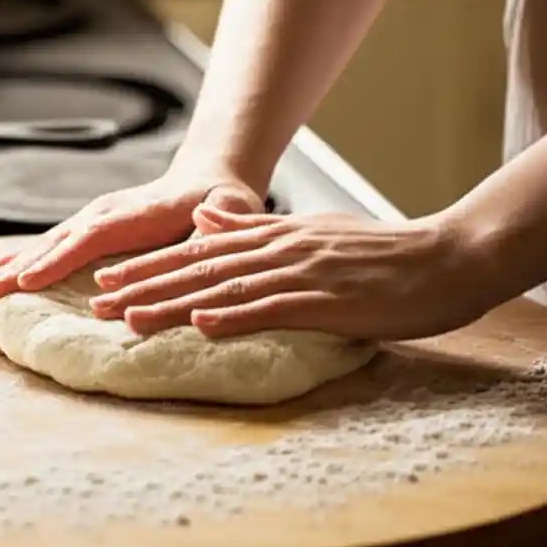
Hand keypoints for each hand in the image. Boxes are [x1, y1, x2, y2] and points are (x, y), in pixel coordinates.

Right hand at [0, 170, 264, 299]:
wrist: (209, 180)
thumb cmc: (224, 204)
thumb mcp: (233, 211)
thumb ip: (221, 219)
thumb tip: (206, 220)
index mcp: (137, 213)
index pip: (91, 238)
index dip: (59, 259)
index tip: (27, 280)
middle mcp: (107, 213)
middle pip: (58, 240)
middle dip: (22, 265)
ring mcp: (94, 219)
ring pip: (48, 243)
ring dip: (14, 263)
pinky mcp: (89, 229)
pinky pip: (52, 246)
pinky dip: (23, 260)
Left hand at [87, 205, 497, 340]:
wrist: (450, 257)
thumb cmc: (384, 253)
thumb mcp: (313, 232)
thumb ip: (257, 228)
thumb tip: (204, 220)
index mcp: (276, 238)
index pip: (200, 253)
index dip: (150, 268)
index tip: (108, 283)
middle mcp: (281, 251)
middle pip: (200, 270)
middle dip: (145, 287)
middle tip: (96, 305)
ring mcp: (305, 274)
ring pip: (226, 289)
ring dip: (175, 305)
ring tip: (129, 320)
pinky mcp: (332, 300)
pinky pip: (276, 308)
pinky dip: (237, 317)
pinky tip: (203, 326)